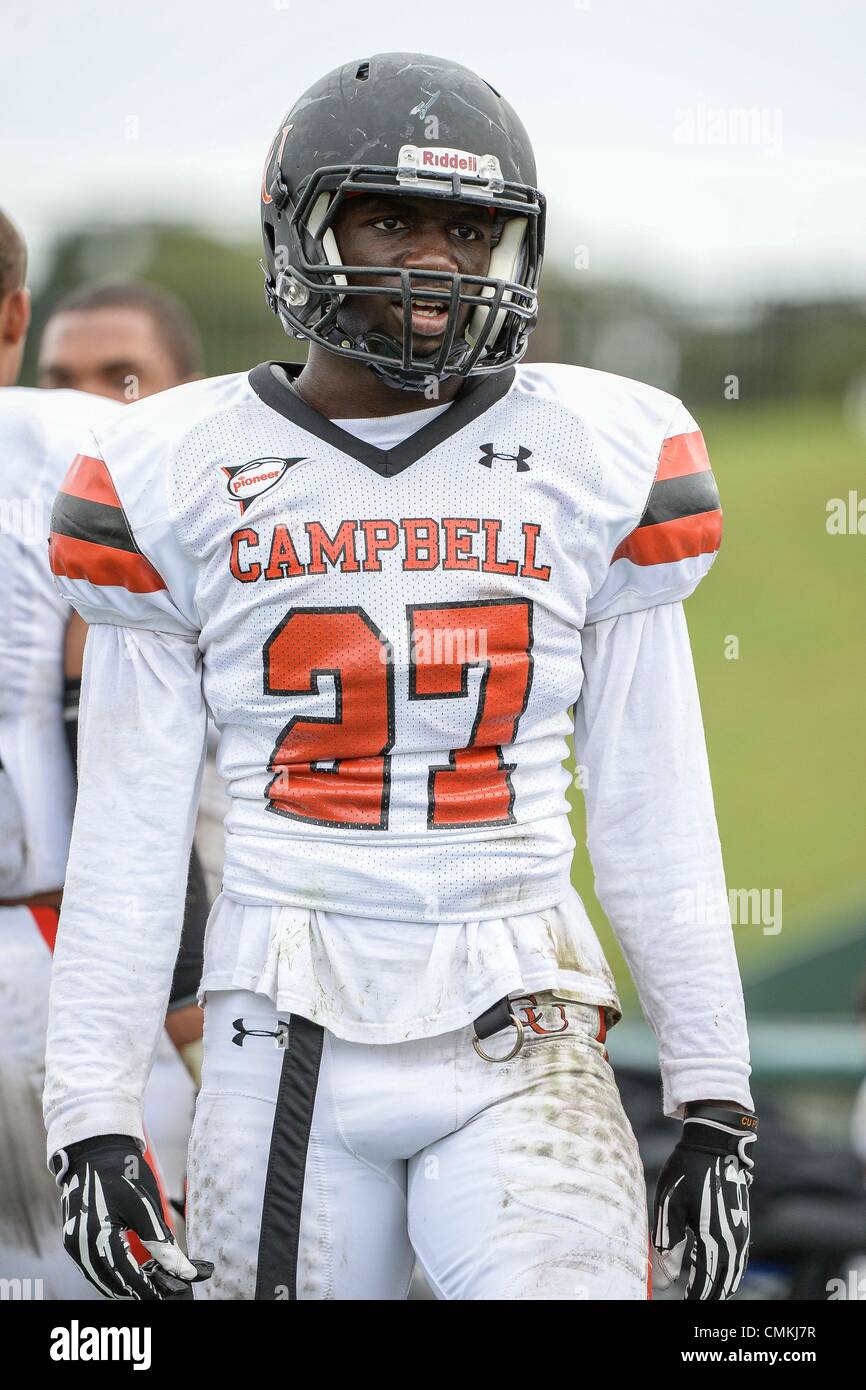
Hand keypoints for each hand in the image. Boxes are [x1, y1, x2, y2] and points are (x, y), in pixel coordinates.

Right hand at [53, 1134, 212, 1299]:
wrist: (96, 1151)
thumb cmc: (122, 1173)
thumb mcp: (146, 1207)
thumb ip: (162, 1243)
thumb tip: (184, 1270)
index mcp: (97, 1234)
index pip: (125, 1276)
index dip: (148, 1289)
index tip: (168, 1296)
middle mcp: (79, 1244)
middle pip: (110, 1283)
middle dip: (137, 1291)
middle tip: (163, 1292)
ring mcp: (73, 1244)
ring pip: (100, 1279)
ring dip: (124, 1286)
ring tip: (151, 1285)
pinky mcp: (74, 1240)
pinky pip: (93, 1268)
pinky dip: (112, 1275)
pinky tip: (131, 1274)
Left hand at [652, 1105, 756, 1299]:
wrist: (715, 1142)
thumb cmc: (687, 1171)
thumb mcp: (670, 1206)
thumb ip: (667, 1245)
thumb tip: (665, 1280)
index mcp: (715, 1238)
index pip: (707, 1283)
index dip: (695, 1297)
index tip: (682, 1303)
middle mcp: (735, 1240)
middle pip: (724, 1282)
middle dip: (707, 1294)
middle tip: (689, 1299)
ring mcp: (742, 1232)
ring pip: (734, 1272)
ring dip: (718, 1284)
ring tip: (699, 1290)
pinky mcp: (743, 1224)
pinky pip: (739, 1258)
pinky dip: (727, 1270)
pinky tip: (712, 1268)